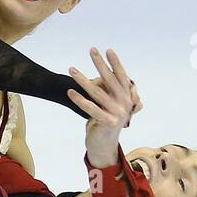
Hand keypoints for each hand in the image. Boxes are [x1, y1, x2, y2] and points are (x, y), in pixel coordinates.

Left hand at [66, 47, 135, 167]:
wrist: (104, 145)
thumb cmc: (105, 121)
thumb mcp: (110, 105)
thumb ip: (110, 91)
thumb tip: (103, 73)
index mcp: (127, 98)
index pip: (121, 76)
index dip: (115, 63)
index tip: (108, 50)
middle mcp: (124, 104)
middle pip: (110, 80)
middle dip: (100, 64)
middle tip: (92, 50)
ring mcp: (117, 113)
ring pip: (97, 93)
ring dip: (82, 80)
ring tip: (71, 69)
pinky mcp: (107, 122)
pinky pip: (90, 108)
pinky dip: (80, 99)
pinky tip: (70, 91)